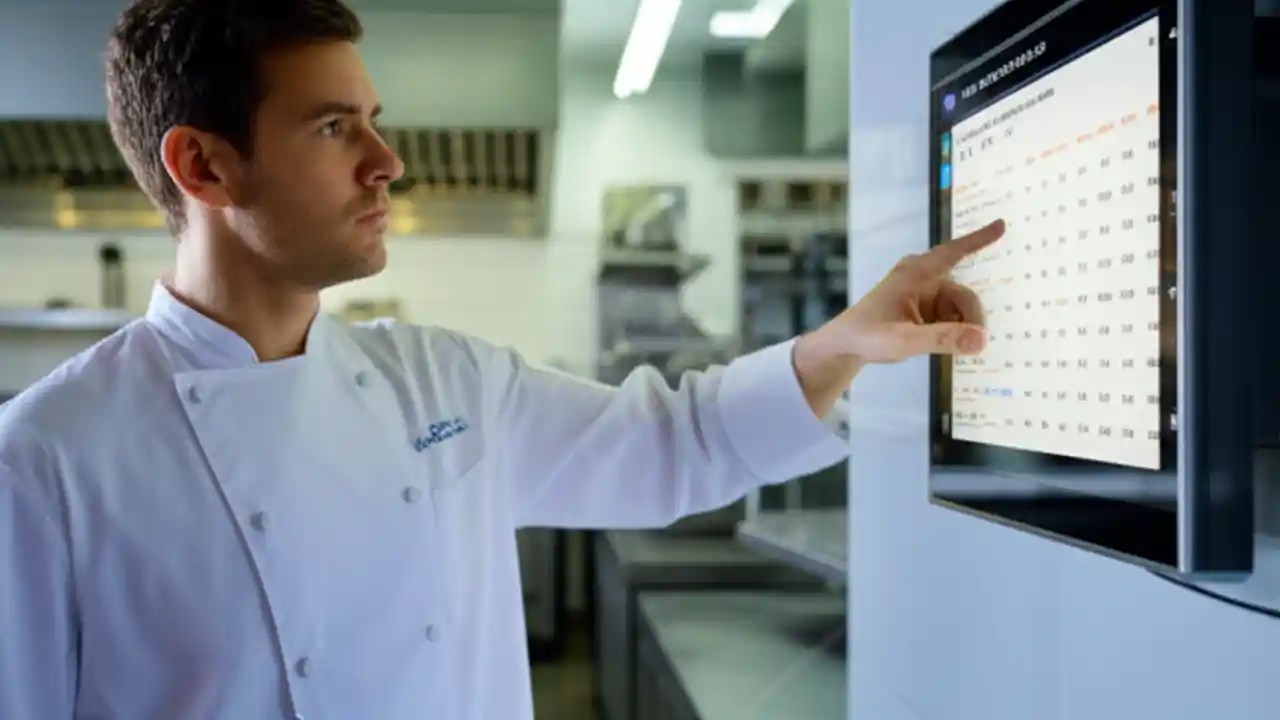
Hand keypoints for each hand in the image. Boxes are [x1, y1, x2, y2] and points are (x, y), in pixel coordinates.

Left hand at [793, 219, 1004, 414]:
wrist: (847, 346)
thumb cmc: (868, 336)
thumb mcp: (904, 340)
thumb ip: (942, 339)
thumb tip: (981, 339)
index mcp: (915, 273)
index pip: (952, 252)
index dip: (978, 239)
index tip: (1002, 224)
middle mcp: (924, 279)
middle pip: (965, 296)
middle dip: (971, 320)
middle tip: (975, 346)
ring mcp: (928, 295)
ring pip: (962, 310)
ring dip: (962, 329)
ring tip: (949, 349)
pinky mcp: (929, 310)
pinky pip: (955, 318)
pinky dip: (956, 333)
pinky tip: (947, 346)